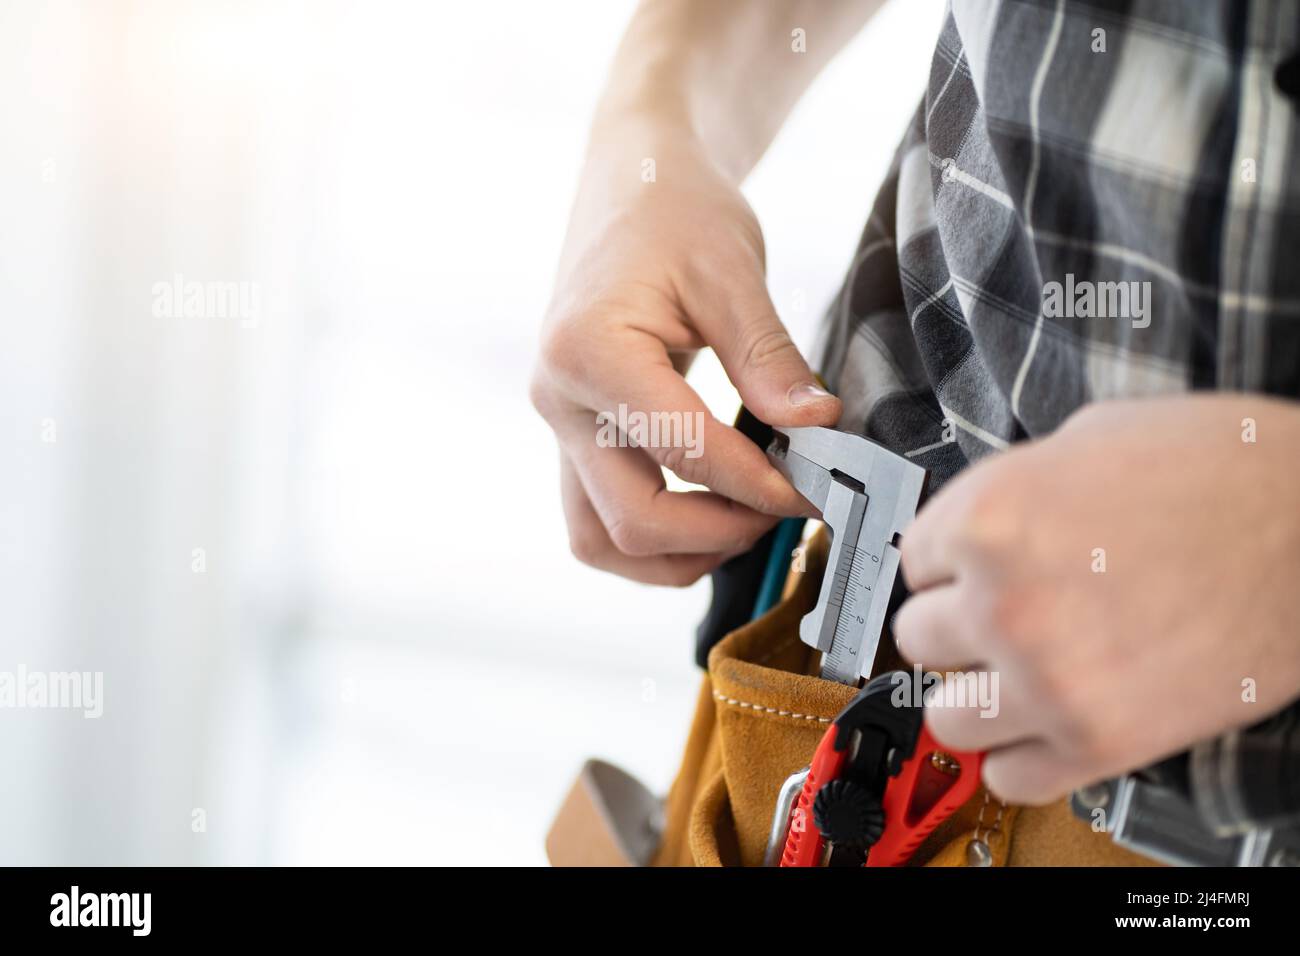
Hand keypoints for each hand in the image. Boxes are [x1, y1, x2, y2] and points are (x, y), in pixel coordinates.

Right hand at [531, 118, 839, 585]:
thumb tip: (818, 431)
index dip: (760, 484)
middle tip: (792, 505)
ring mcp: (557, 424)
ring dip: (677, 554)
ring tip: (746, 522)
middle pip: (633, 519)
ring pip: (601, 540)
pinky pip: (596, 520)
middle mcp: (558, 399)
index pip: (683, 451)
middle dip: (723, 531)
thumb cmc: (676, 208)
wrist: (630, 181)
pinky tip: (709, 515)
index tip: (823, 487)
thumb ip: (769, 358)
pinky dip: (652, 540)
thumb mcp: (732, 270)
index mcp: (588, 351)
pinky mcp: (572, 435)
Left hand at [894, 395, 1299, 803]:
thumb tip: (984, 521)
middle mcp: (1002, 602)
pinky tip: (1048, 722)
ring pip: (947, 715)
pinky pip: (1010, 776)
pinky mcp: (1098, 742)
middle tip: (1002, 616)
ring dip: (976, 694)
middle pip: (918, 636)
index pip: (915, 560)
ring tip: (1014, 675)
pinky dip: (1023, 755)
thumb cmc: (1225, 472)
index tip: (978, 570)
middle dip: (958, 624)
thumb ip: (1015, 487)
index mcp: (988, 518)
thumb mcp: (1090, 438)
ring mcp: (1046, 679)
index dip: (952, 563)